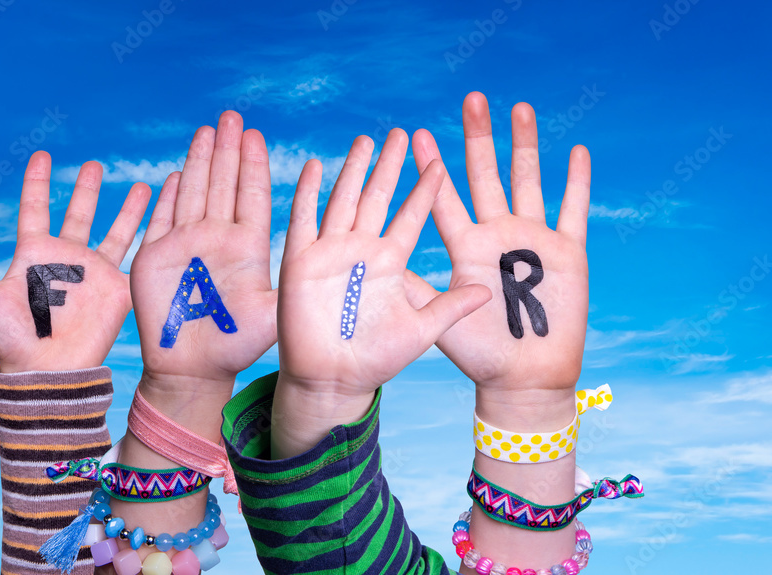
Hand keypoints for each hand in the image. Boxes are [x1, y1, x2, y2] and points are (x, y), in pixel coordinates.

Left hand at [0, 152, 149, 372]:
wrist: (49, 372)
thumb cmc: (13, 339)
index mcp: (35, 254)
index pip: (36, 209)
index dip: (38, 183)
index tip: (42, 156)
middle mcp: (66, 259)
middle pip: (79, 214)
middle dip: (88, 189)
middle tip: (94, 164)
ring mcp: (94, 273)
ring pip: (115, 231)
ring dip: (128, 209)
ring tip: (145, 185)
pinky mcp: (116, 289)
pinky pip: (136, 258)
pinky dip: (151, 238)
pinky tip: (163, 221)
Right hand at [110, 112, 276, 554]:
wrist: (194, 369)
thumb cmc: (236, 347)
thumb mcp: (273, 316)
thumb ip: (293, 290)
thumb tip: (334, 272)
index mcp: (247, 247)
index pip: (251, 195)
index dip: (252, 164)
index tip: (256, 134)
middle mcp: (218, 239)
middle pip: (223, 184)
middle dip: (227, 150)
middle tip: (231, 115)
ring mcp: (185, 245)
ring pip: (194, 192)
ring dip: (199, 162)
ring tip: (206, 130)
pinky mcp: (155, 258)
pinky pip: (162, 219)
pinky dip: (166, 197)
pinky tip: (174, 174)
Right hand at [271, 130, 490, 456]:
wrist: (335, 380)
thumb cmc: (377, 359)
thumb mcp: (423, 330)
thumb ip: (452, 307)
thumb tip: (488, 290)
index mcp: (391, 261)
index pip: (410, 216)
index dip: (424, 189)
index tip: (440, 162)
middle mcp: (362, 250)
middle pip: (377, 198)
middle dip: (388, 167)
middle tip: (400, 133)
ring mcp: (331, 252)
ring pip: (344, 200)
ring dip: (353, 171)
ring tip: (366, 141)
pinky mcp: (302, 261)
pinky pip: (304, 220)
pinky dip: (308, 194)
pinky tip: (316, 167)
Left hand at [409, 93, 590, 408]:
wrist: (524, 379)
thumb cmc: (479, 355)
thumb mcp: (437, 319)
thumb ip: (412, 288)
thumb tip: (372, 262)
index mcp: (466, 248)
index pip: (444, 199)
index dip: (431, 168)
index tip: (416, 135)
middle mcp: (498, 237)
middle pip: (487, 177)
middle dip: (479, 139)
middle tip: (472, 98)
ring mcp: (533, 241)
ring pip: (529, 181)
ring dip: (525, 145)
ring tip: (518, 107)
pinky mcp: (569, 253)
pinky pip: (574, 210)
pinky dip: (577, 182)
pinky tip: (576, 151)